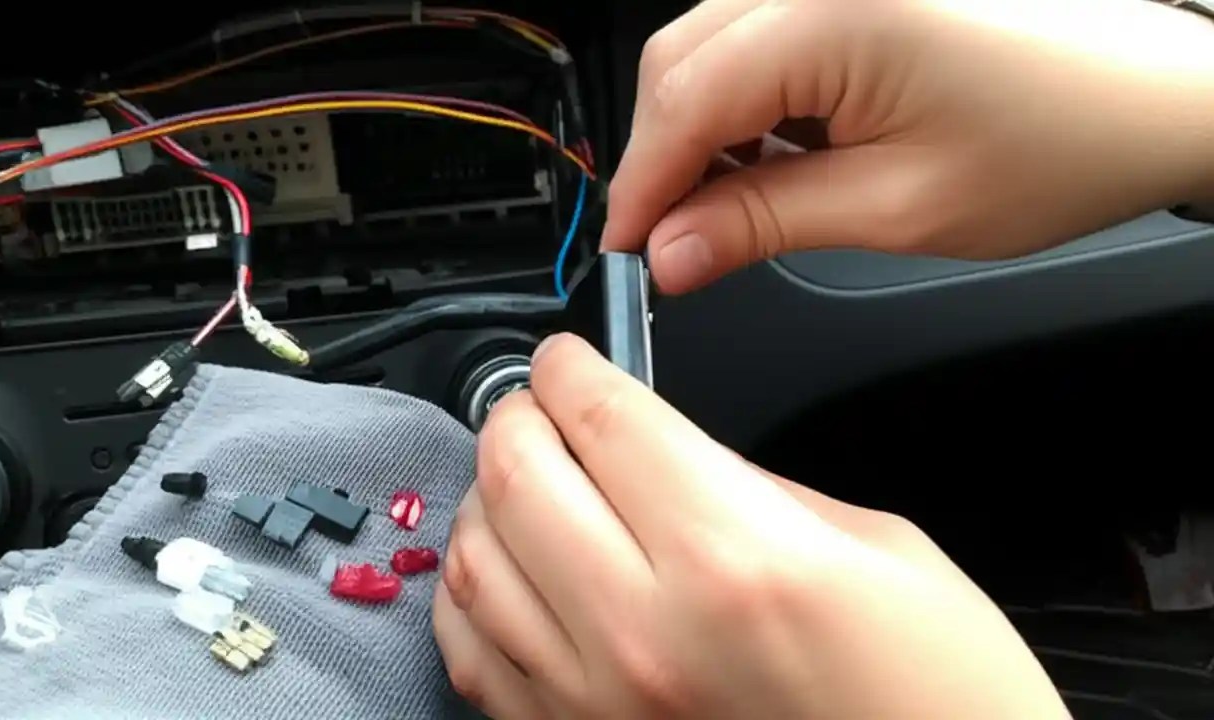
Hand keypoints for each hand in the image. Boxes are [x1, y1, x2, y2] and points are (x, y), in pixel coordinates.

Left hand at [433, 333, 1069, 719]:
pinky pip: (473, 654)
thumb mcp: (881, 550)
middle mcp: (648, 632)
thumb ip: (755, 486)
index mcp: (736, 559)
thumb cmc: (940, 696)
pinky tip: (501, 565)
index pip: (606, 422)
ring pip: (477, 561)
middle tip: (538, 401)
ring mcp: (598, 701)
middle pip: (520, 477)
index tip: (567, 357)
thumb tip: (668, 450)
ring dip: (483, 495)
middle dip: (517, 414)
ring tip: (518, 474)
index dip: (571, 368)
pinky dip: (468, 592)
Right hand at [603, 0, 1213, 293]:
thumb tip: (672, 251)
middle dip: (665, 155)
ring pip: (713, 48)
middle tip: (672, 239)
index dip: (644, 183)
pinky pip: (759, 39)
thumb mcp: (896, 206)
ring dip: (703, 129)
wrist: (1152, 100)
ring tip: (728, 206)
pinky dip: (746, 104)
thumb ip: (763, 222)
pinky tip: (769, 157)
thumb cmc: (1064, 142)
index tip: (630, 245)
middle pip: (684, 61)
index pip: (687, 98)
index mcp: (839, 11)